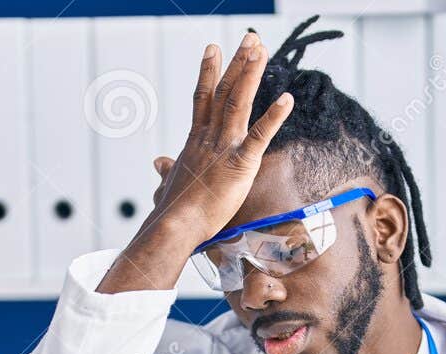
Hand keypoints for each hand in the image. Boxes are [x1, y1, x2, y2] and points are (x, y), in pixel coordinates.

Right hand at [151, 31, 293, 242]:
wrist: (176, 225)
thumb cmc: (172, 211)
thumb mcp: (167, 185)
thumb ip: (165, 172)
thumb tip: (158, 164)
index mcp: (195, 141)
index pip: (203, 98)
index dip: (209, 72)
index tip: (213, 48)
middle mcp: (209, 137)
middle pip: (224, 91)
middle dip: (238, 62)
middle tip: (251, 38)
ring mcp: (224, 147)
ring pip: (238, 102)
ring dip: (251, 74)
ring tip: (262, 49)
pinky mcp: (240, 164)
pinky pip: (260, 136)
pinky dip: (274, 117)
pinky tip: (287, 98)